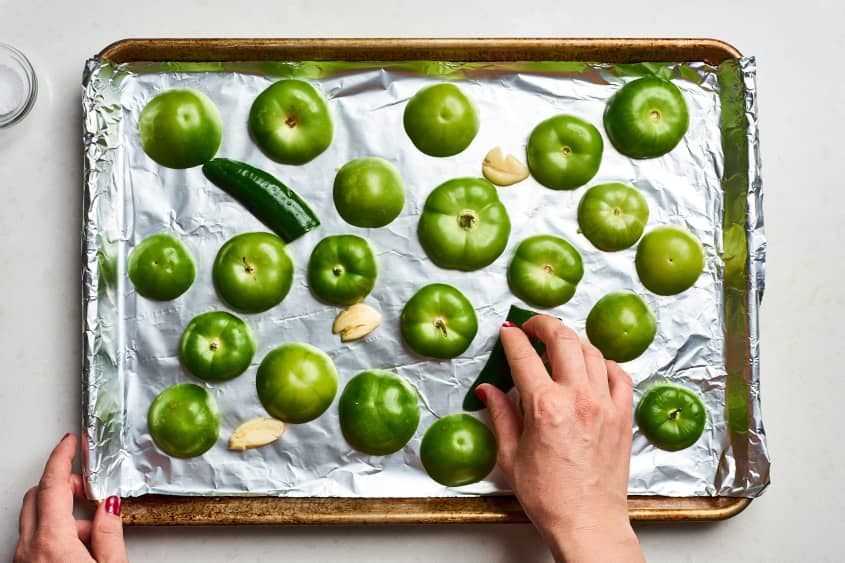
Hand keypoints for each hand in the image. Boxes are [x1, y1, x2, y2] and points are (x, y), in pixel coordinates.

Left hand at [14, 434, 126, 562]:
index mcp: (53, 541)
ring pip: (35, 517)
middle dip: (62, 483)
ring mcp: (25, 560)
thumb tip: (110, 506)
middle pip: (37, 496)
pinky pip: (35, 538)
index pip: (52, 485)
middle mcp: (31, 548)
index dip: (61, 458)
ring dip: (60, 511)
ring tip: (92, 526)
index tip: (69, 442)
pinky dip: (55, 530)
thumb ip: (110, 533)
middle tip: (87, 486)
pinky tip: (80, 544)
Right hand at [476, 316, 643, 562]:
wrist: (588, 522)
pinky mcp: (623, 415)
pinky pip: (619, 374)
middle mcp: (578, 398)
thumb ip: (500, 415)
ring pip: (592, 351)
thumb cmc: (549, 497)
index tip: (507, 331)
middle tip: (532, 326)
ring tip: (559, 343)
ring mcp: (605, 404)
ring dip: (572, 340)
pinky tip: (593, 366)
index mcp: (545, 407)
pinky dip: (604, 362)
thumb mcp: (510, 456)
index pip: (524, 355)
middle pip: (562, 339)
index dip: (512, 338)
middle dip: (543, 325)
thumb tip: (488, 390)